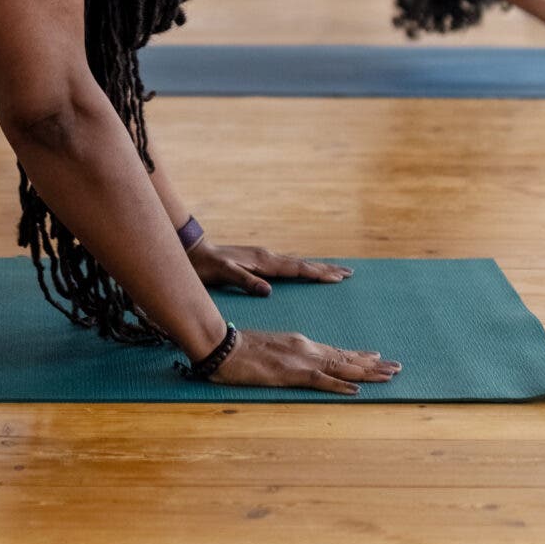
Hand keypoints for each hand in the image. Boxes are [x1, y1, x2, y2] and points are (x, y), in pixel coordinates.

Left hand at [188, 240, 354, 296]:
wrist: (194, 252)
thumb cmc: (207, 266)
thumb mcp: (224, 275)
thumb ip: (245, 282)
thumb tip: (269, 291)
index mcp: (264, 261)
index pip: (297, 268)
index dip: (318, 273)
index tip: (338, 278)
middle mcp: (268, 257)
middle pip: (303, 264)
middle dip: (326, 268)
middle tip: (349, 274)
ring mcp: (265, 258)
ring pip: (298, 263)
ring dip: (318, 267)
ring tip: (337, 271)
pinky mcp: (260, 261)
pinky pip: (288, 265)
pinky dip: (303, 268)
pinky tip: (306, 270)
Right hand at [211, 327, 400, 394]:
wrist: (223, 346)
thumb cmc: (241, 349)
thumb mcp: (271, 349)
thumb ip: (288, 355)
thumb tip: (300, 363)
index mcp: (301, 344)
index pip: (337, 352)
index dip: (359, 357)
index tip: (378, 358)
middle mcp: (307, 348)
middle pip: (346, 358)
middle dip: (373, 364)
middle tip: (397, 367)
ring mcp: (300, 360)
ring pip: (341, 368)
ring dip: (367, 373)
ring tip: (389, 375)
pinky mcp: (290, 373)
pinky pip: (320, 380)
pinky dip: (339, 386)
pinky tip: (356, 390)